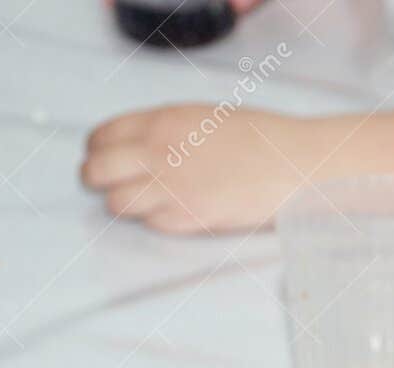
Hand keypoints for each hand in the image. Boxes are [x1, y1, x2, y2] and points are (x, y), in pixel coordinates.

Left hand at [81, 106, 331, 233]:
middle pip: (96, 172)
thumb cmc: (261, 139)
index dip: (98, 151)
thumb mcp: (203, 117)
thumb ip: (164, 130)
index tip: (107, 159)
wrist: (298, 163)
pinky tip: (179, 212)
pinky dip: (159, 221)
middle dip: (99, 180)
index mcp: (161, 121)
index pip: (100, 138)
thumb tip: (136, 147)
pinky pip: (152, 224)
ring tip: (148, 203)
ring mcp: (172, 188)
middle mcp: (158, 153)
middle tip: (114, 185)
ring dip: (126, 204)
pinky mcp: (190, 218)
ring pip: (115, 203)